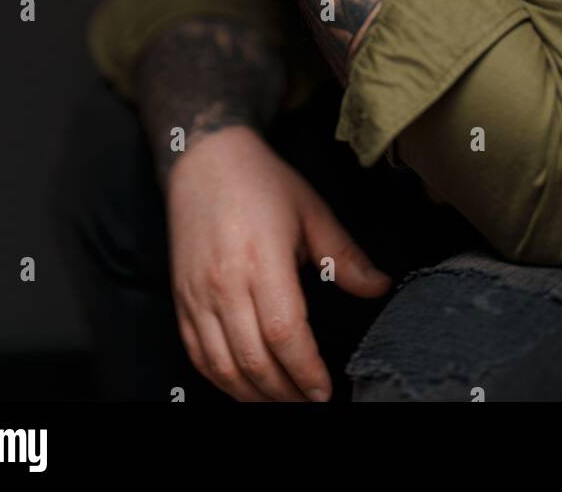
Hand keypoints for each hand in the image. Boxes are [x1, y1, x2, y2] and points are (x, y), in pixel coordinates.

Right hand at [166, 124, 392, 401]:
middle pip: (253, 359)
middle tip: (311, 402)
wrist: (204, 159)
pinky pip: (198, 354)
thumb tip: (380, 287)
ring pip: (222, 366)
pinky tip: (245, 386)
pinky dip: (222, 379)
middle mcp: (224, 283)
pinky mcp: (180, 299)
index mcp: (261, 260)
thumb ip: (345, 255)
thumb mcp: (311, 210)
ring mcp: (197, 294)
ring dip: (254, 395)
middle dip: (285, 393)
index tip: (325, 390)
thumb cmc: (260, 182)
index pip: (284, 333)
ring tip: (283, 401)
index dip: (306, 370)